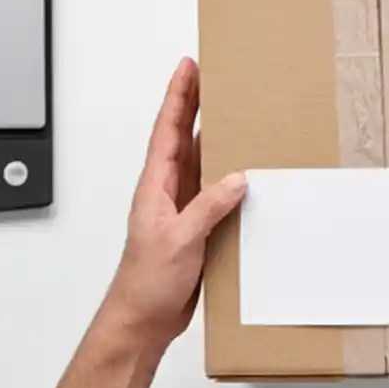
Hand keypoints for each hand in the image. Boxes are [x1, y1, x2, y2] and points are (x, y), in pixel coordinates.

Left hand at [105, 58, 246, 350]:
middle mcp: (168, 192)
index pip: (168, 130)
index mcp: (156, 186)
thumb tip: (236, 178)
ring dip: (213, 138)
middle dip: (195, 105)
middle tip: (211, 75)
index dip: (178, 97)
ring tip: (231, 111)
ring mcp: (181, 209)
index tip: (188, 67)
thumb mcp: (180, 240)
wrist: (143, 319)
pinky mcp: (195, 229)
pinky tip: (245, 172)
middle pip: (183, 138)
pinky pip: (214, 194)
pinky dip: (228, 179)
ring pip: (200, 163)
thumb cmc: (146, 282)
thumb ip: (208, 207)